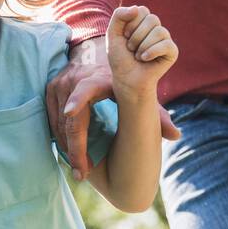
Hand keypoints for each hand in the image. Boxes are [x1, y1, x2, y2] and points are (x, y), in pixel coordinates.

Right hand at [47, 35, 181, 181]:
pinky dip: (60, 138)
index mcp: (100, 78)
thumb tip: (176, 135)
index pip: (85, 89)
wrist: (97, 54)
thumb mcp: (141, 95)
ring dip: (68, 149)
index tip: (70, 113)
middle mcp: (77, 78)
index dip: (77, 100)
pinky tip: (70, 154)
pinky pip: (52, 119)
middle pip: (71, 118)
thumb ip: (158, 115)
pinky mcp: (51, 88)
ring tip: (79, 169)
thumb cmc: (124, 81)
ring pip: (60, 122)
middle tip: (83, 173)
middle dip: (76, 150)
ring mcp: (61, 83)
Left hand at [107, 5, 177, 102]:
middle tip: (131, 48)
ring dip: (142, 46)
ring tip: (138, 56)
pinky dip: (152, 52)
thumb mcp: (113, 34)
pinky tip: (145, 59)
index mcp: (143, 21)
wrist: (126, 79)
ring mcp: (165, 39)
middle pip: (152, 19)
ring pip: (159, 31)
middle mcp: (156, 28)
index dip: (130, 24)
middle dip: (136, 36)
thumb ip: (119, 16)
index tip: (125, 37)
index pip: (142, 10)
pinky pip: (166, 44)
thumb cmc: (120, 58)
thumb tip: (137, 8)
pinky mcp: (172, 51)